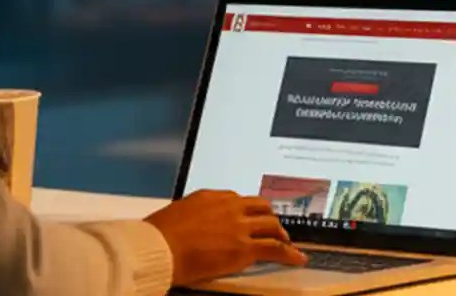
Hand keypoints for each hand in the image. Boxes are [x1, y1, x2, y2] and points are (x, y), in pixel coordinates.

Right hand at [145, 190, 307, 285]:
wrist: (157, 248)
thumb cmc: (158, 235)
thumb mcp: (178, 213)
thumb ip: (195, 215)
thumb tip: (198, 223)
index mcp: (212, 196)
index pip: (239, 200)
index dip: (248, 211)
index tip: (250, 219)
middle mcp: (230, 206)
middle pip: (260, 208)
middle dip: (269, 218)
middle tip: (273, 229)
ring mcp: (239, 226)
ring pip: (271, 225)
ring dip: (280, 234)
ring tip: (285, 243)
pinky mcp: (245, 248)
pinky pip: (275, 249)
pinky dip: (290, 254)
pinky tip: (298, 259)